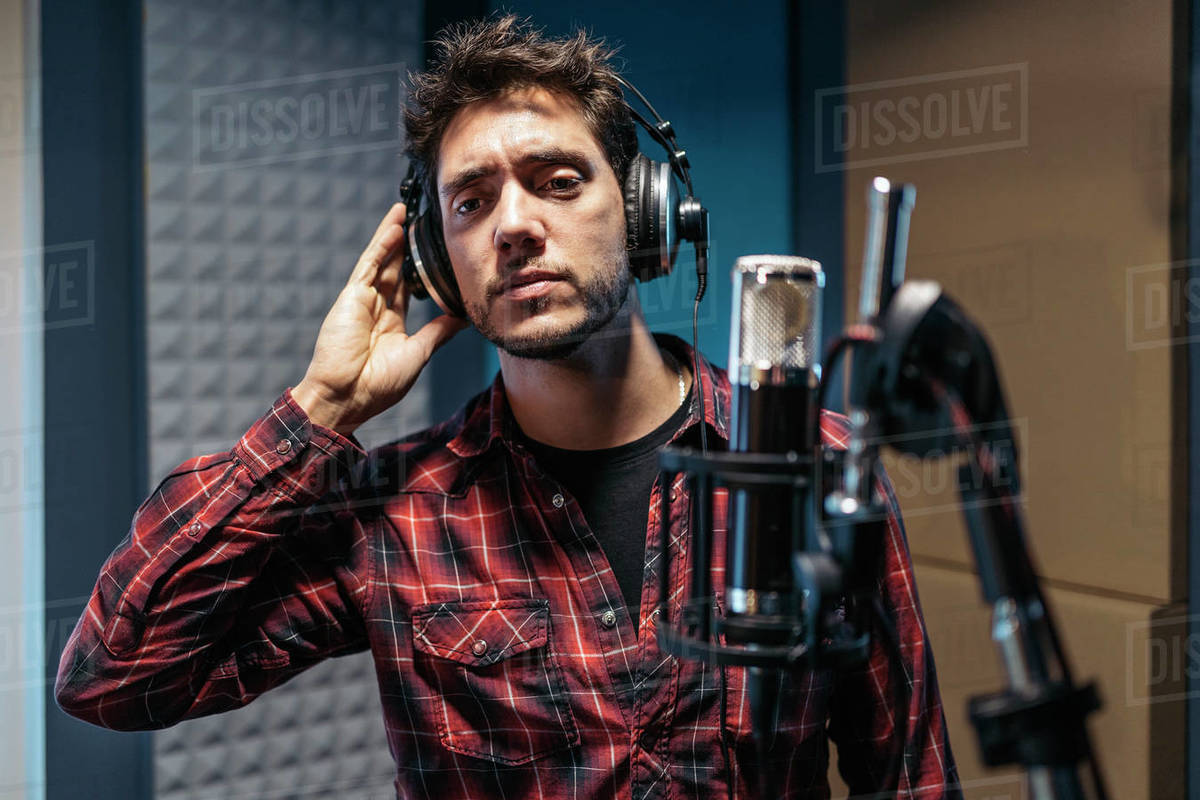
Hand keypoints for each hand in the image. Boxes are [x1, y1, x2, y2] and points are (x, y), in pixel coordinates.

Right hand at [292, 203, 467, 434]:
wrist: (347, 397)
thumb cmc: (378, 385)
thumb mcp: (417, 354)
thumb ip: (438, 332)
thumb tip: (461, 318)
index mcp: (390, 324)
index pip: (405, 289)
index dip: (417, 269)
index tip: (432, 253)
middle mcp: (376, 308)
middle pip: (393, 269)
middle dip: (404, 246)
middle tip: (418, 222)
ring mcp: (362, 301)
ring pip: (380, 261)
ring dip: (391, 236)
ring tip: (404, 212)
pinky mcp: (352, 297)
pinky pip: (369, 266)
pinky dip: (381, 245)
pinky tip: (394, 227)